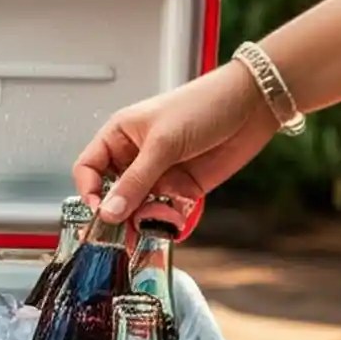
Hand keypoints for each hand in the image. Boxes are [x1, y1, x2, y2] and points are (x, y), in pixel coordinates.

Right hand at [72, 60, 278, 234]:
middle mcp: (135, 157)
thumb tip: (108, 212)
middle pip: (111, 195)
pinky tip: (169, 224)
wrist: (252, 106)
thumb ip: (135, 181)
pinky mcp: (180, 190)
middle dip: (116, 215)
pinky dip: (164, 224)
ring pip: (136, 209)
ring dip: (141, 223)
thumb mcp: (163, 143)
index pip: (88, 169)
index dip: (89, 191)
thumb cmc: (204, 105)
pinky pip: (163, 214)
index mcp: (120, 136)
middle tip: (120, 234)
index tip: (100, 212)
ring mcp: (158, 175)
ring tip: (149, 230)